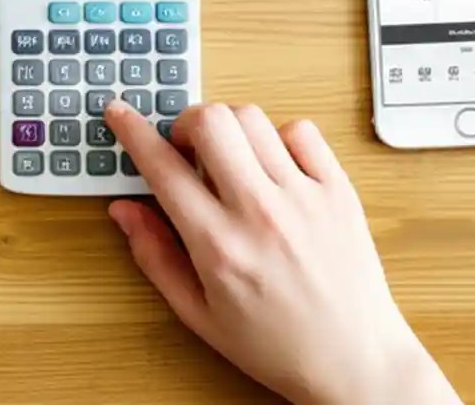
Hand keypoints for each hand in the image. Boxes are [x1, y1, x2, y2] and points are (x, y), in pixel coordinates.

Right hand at [104, 100, 460, 404]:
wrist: (354, 360)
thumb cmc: (276, 344)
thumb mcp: (197, 313)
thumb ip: (154, 256)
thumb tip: (123, 209)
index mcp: (218, 246)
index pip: (162, 166)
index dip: (132, 131)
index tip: (120, 114)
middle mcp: (260, 213)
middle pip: (209, 121)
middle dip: (184, 123)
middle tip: (185, 149)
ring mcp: (304, 197)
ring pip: (252, 118)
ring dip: (228, 128)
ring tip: (229, 161)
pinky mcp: (339, 190)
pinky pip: (301, 131)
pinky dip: (278, 138)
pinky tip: (273, 168)